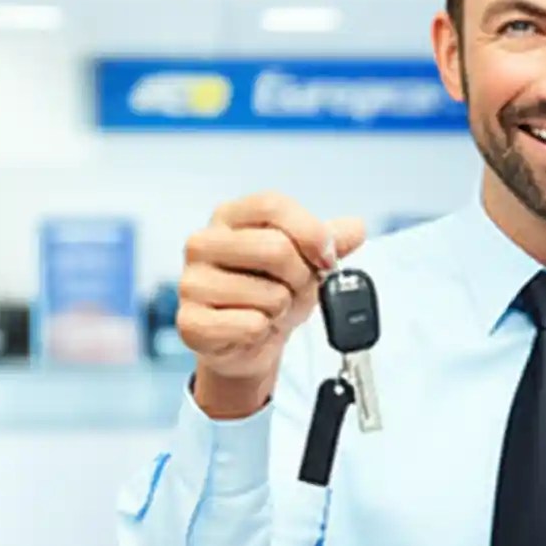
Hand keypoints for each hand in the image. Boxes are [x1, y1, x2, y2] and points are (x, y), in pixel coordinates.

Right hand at [177, 191, 364, 417]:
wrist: (247, 340)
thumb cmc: (273, 290)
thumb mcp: (306, 260)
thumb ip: (330, 241)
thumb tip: (356, 227)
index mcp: (230, 217)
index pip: (273, 205)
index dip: (310, 232)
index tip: (328, 259)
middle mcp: (203, 244)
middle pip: (275, 248)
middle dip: (302, 278)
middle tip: (294, 289)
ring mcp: (191, 283)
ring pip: (269, 294)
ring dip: (282, 309)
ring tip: (268, 310)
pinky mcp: (190, 323)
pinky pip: (250, 326)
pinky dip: (263, 332)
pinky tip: (251, 329)